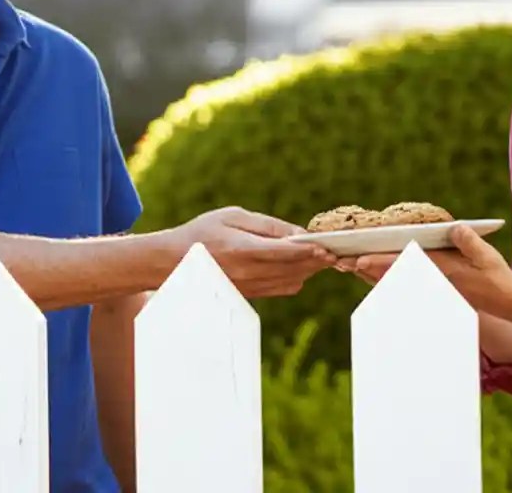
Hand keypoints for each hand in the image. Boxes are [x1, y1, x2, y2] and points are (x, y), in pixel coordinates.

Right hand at [170, 207, 336, 297]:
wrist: (173, 263)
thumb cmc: (203, 232)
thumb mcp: (233, 216)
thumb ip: (267, 225)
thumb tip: (298, 232)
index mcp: (242, 249)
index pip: (283, 252)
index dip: (308, 250)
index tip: (327, 246)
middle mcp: (248, 272)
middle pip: (293, 269)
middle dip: (317, 260)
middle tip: (338, 251)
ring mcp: (250, 287)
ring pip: (292, 281)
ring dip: (310, 269)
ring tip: (327, 256)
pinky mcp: (250, 294)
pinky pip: (282, 288)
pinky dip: (297, 277)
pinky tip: (305, 266)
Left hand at [340, 224, 511, 310]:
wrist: (505, 300)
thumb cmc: (495, 274)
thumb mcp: (486, 255)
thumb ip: (469, 242)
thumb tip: (455, 228)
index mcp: (440, 269)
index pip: (404, 264)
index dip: (380, 261)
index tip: (359, 260)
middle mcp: (429, 280)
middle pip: (391, 274)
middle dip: (366, 269)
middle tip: (341, 263)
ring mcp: (429, 287)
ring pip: (392, 281)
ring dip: (370, 275)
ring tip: (348, 265)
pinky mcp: (430, 289)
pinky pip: (401, 285)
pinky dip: (383, 280)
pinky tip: (370, 275)